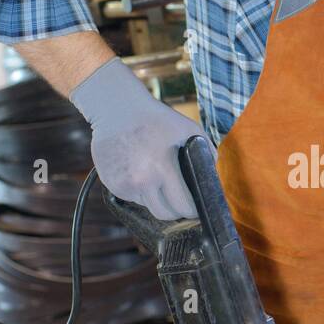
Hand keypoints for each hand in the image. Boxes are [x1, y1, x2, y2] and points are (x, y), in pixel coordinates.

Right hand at [70, 57, 214, 220]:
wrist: (116, 108)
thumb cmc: (157, 118)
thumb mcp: (189, 129)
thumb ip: (207, 155)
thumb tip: (211, 180)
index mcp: (162, 167)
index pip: (183, 207)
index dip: (192, 209)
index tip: (195, 206)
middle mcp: (141, 180)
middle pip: (165, 214)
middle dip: (176, 210)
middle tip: (180, 200)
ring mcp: (124, 184)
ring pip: (148, 206)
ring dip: (156, 199)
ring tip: (157, 176)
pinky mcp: (112, 184)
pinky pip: (133, 198)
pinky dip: (140, 191)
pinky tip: (140, 170)